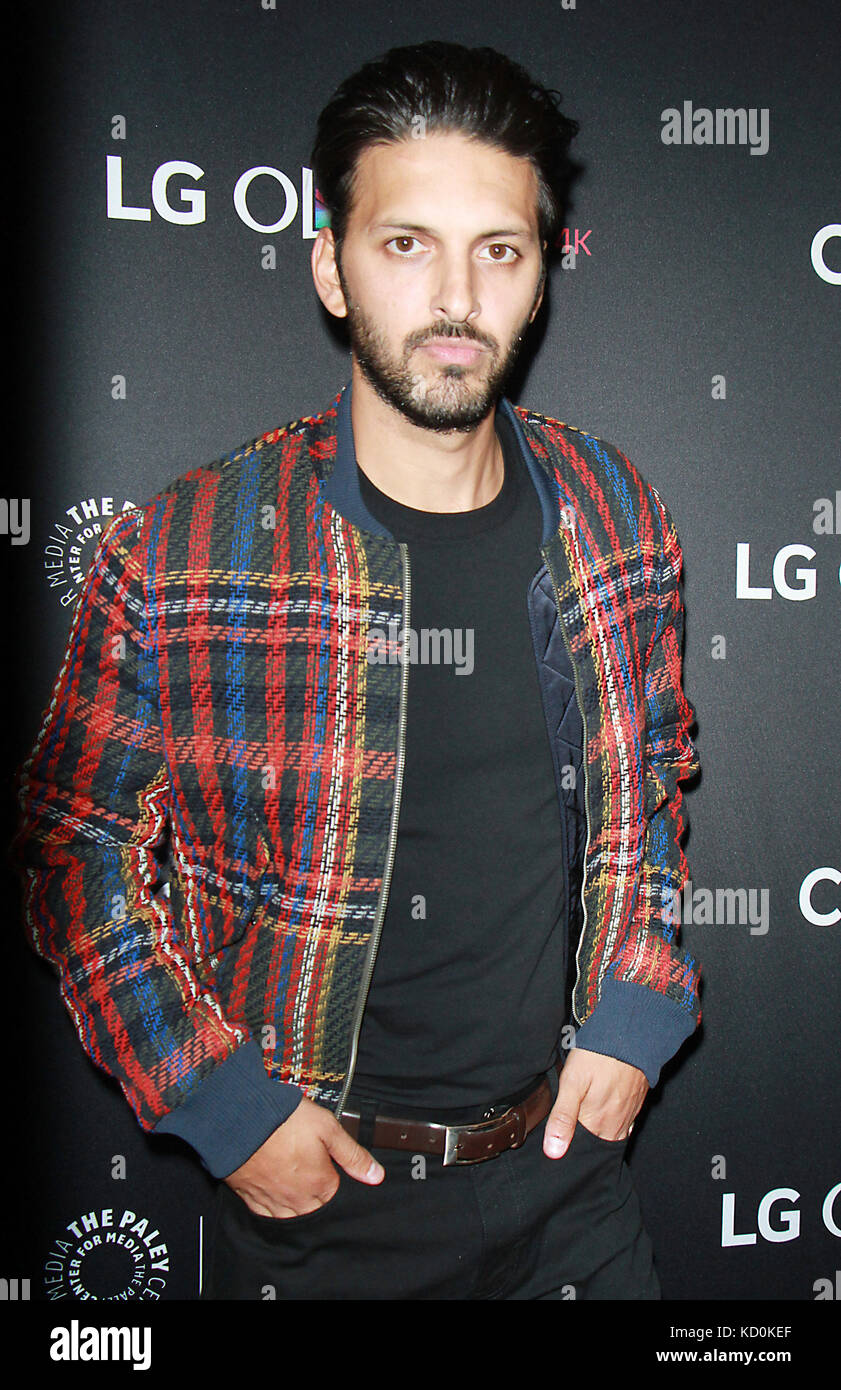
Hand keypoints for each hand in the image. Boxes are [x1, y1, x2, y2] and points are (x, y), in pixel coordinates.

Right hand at [224, 1095, 384, 1217]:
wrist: (240, 1121)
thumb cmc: (283, 1120)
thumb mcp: (328, 1128)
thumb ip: (353, 1155)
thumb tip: (376, 1176)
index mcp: (320, 1185)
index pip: (335, 1192)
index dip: (331, 1173)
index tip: (323, 1158)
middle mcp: (298, 1200)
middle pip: (315, 1208)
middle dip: (316, 1192)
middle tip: (307, 1165)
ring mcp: (273, 1202)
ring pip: (292, 1216)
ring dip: (296, 1203)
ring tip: (292, 1179)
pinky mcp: (251, 1199)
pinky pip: (267, 1215)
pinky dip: (273, 1208)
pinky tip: (273, 1192)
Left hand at [543, 1048, 648, 1157]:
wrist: (629, 1036)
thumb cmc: (598, 1058)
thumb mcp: (571, 1083)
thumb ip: (563, 1117)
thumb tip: (554, 1152)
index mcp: (598, 1125)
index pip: (581, 1149)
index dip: (568, 1144)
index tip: (559, 1134)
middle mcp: (616, 1126)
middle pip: (597, 1142)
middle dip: (583, 1139)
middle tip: (572, 1118)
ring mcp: (628, 1116)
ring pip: (611, 1133)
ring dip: (598, 1129)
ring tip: (587, 1112)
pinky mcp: (636, 1104)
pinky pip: (623, 1122)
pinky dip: (612, 1120)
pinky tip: (604, 1107)